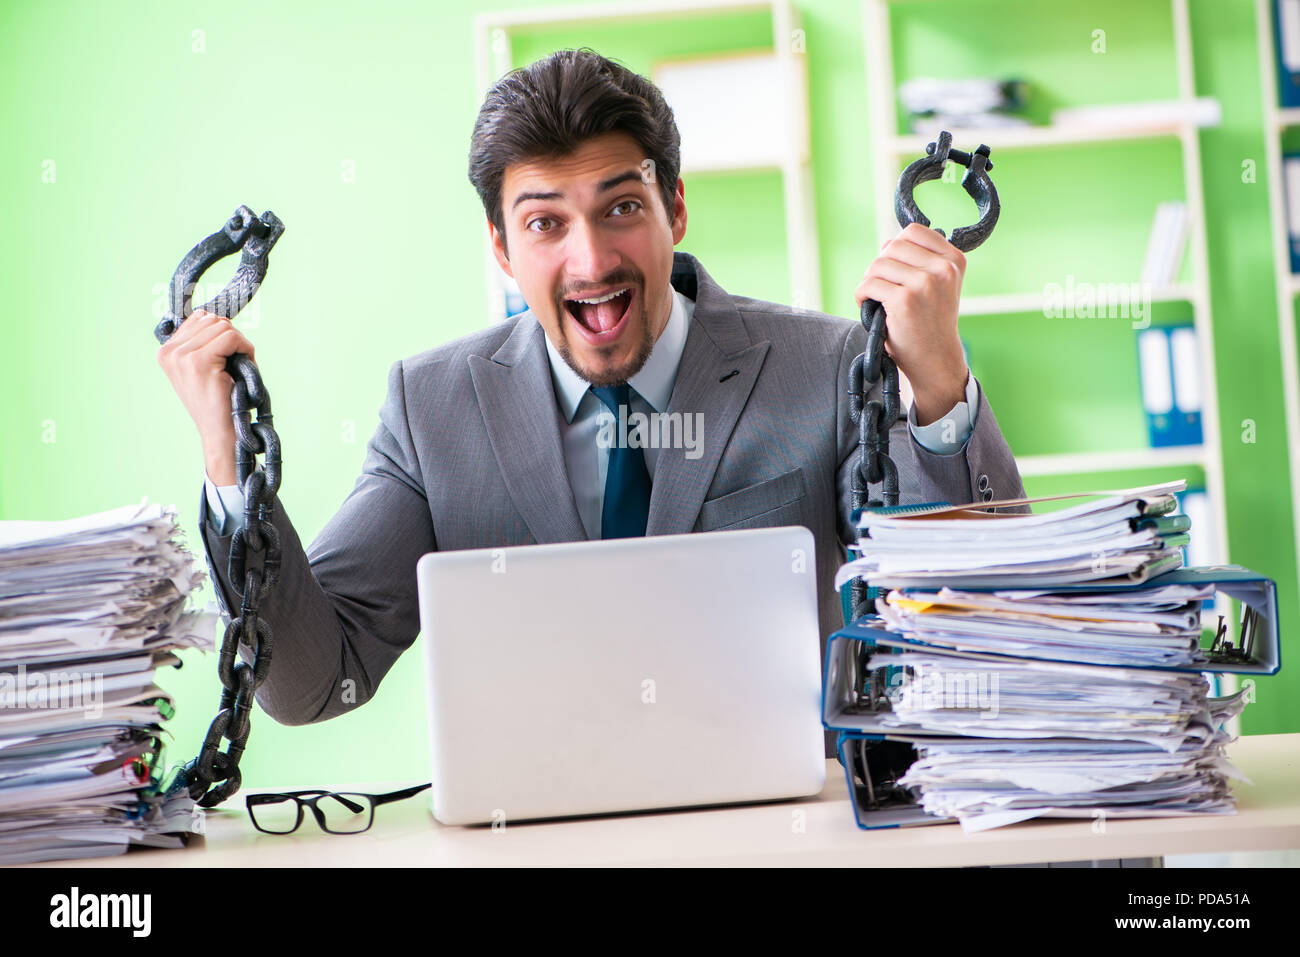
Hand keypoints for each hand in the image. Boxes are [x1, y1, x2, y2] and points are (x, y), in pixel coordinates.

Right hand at [156, 309, 257, 484]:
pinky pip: (231, 337)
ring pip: (222, 326)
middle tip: (237, 363)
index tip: (227, 358)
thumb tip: (218, 316)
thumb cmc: (220, 400)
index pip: (201, 318)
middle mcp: (169, 351)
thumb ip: (204, 342)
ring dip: (240, 345)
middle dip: (232, 338)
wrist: (220, 432)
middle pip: (212, 319)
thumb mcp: (205, 367)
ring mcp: (181, 356)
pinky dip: (245, 349)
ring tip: (239, 368)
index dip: (222, 334)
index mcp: (167, 351)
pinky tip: (244, 367)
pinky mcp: (198, 362)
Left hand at [854, 222, 968, 425]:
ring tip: (878, 299)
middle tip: (883, 288)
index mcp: (953, 260)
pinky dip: (862, 296)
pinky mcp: (904, 300)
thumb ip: (919, 260)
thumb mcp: (937, 285)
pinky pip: (869, 285)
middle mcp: (942, 269)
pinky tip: (871, 308)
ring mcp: (924, 283)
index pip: (913, 231)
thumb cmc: (931, 322)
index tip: (896, 269)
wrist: (935, 359)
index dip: (896, 247)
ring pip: (877, 264)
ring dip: (870, 281)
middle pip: (892, 246)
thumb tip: (887, 242)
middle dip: (881, 266)